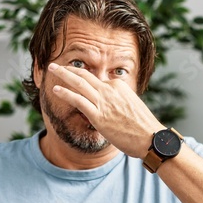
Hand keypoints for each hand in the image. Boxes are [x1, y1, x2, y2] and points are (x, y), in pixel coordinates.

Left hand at [47, 62, 163, 157]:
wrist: (151, 138)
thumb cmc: (143, 128)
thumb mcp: (132, 108)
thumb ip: (119, 103)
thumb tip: (110, 108)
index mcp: (119, 86)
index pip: (97, 81)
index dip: (83, 79)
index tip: (73, 78)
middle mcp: (110, 90)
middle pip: (85, 75)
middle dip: (68, 69)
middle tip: (56, 64)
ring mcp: (104, 102)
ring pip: (78, 83)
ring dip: (63, 74)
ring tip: (51, 69)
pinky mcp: (98, 115)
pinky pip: (78, 100)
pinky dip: (65, 93)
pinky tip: (55, 89)